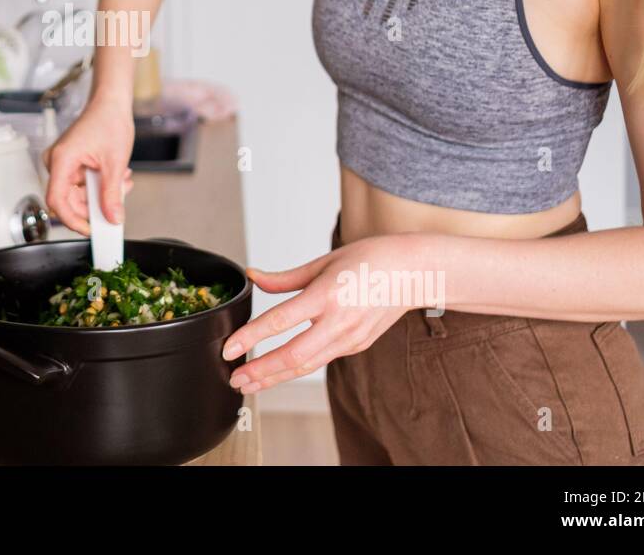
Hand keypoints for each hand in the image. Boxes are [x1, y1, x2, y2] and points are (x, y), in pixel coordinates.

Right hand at [41, 95, 135, 235]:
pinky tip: (116, 177)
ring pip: (78, 194)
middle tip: (117, 203)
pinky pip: (81, 185)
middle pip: (69, 200)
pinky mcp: (70, 164)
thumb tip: (112, 218)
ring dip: (102, 195)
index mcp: (61, 160)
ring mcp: (63, 164)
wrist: (110, 102)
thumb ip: (112, 194)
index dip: (72, 220)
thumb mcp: (115, 163)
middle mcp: (57, 162)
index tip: (90, 230)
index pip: (57, 201)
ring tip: (122, 183)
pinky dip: (100, 186)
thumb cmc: (108, 120)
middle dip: (95, 205)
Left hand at [220, 235, 418, 393]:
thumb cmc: (369, 260)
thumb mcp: (323, 262)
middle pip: (294, 356)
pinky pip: (320, 360)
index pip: (281, 321)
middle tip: (234, 379)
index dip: (251, 337)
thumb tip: (253, 277)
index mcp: (328, 294)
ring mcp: (350, 338)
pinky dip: (296, 369)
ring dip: (274, 378)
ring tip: (249, 384)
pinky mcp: (356, 346)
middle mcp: (340, 321)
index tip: (229, 349)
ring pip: (307, 366)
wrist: (414, 273)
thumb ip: (285, 278)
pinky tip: (276, 372)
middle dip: (260, 371)